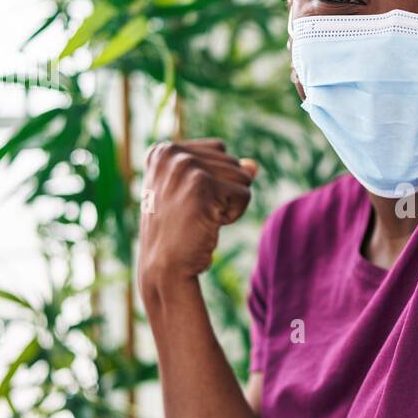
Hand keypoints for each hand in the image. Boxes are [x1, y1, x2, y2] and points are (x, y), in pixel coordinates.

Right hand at [137, 138, 257, 299]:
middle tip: (194, 214)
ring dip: (229, 204)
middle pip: (233, 161)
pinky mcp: (200, 183)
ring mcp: (183, 165)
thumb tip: (254, 165)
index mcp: (162, 150)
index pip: (219, 149)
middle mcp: (169, 152)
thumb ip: (225, 174)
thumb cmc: (180, 234)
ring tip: (200, 219)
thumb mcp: (199, 196)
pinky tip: (206, 226)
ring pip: (243, 177)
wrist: (164, 268)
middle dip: (224, 193)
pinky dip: (233, 215)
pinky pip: (244, 194)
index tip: (189, 201)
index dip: (216, 180)